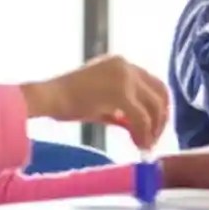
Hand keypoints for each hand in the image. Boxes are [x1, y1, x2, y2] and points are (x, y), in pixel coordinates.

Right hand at [20, 54, 168, 148]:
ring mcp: (125, 77)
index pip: (154, 84)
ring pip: (154, 106)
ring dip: (154, 128)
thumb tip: (138, 128)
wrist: (48, 97)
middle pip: (160, 93)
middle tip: (153, 140)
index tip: (154, 128)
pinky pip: (141, 118)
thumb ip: (121, 111)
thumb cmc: (66, 101)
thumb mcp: (100, 103)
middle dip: (161, 119)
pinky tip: (138, 145)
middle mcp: (126, 66)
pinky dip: (143, 134)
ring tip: (145, 146)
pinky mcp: (120, 93)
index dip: (158, 108)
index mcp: (122, 64)